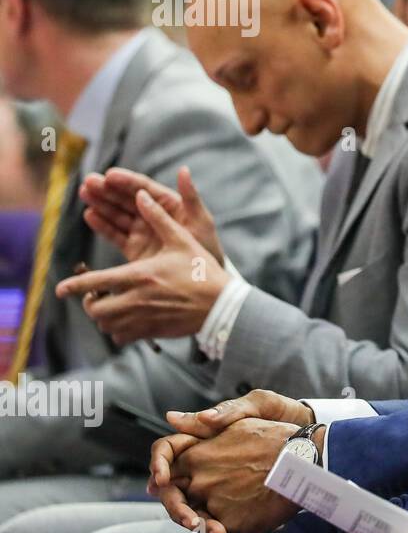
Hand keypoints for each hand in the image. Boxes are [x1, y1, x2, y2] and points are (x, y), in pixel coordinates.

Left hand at [54, 189, 227, 342]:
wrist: (222, 305)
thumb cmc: (202, 270)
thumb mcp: (182, 240)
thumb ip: (158, 218)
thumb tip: (141, 195)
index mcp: (140, 275)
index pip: (95, 283)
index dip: (73, 287)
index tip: (60, 290)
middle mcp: (137, 299)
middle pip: (96, 308)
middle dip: (89, 303)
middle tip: (94, 296)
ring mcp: (143, 318)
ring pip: (106, 324)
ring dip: (103, 317)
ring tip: (109, 307)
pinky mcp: (151, 331)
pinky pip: (122, 337)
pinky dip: (117, 331)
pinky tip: (125, 322)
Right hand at [81, 166, 222, 262]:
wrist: (203, 282)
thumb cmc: (207, 247)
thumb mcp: (202, 221)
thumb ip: (190, 197)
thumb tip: (183, 169)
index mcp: (169, 204)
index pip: (144, 188)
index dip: (126, 181)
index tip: (109, 174)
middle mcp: (152, 214)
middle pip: (126, 198)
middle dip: (107, 189)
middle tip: (89, 182)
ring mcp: (141, 231)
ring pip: (117, 214)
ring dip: (100, 203)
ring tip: (85, 193)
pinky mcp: (134, 248)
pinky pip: (115, 234)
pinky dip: (102, 225)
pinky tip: (90, 215)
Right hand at [148, 390, 313, 532]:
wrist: (312, 441)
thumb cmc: (281, 415)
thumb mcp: (257, 405)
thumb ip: (224, 412)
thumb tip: (174, 416)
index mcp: (204, 441)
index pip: (167, 454)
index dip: (159, 466)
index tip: (163, 480)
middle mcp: (207, 467)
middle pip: (179, 493)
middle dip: (181, 510)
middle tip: (193, 522)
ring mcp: (223, 488)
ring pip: (204, 513)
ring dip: (209, 528)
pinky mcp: (242, 503)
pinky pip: (234, 524)